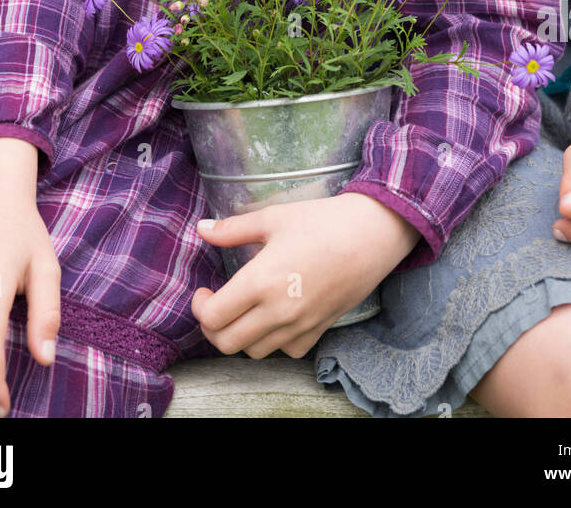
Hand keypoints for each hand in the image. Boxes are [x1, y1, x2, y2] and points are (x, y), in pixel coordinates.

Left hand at [191, 192, 419, 359]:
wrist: (371, 234)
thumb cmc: (321, 221)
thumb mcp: (273, 217)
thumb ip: (233, 229)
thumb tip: (201, 230)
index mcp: (260, 281)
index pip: (212, 316)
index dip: (199, 307)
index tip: (205, 291)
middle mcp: (277, 310)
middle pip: (227, 342)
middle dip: (213, 327)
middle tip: (217, 305)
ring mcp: (300, 324)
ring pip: (254, 352)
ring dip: (241, 336)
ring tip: (244, 311)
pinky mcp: (319, 329)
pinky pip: (288, 351)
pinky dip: (275, 342)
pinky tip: (275, 318)